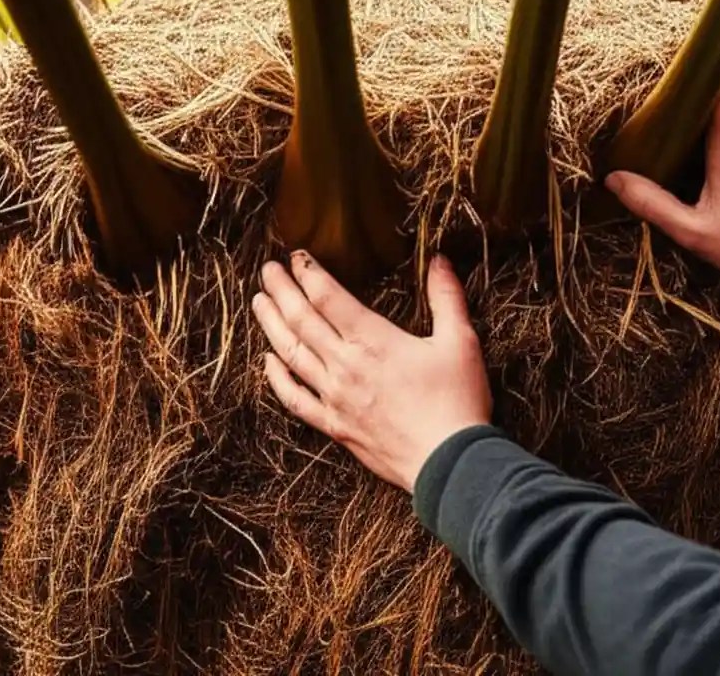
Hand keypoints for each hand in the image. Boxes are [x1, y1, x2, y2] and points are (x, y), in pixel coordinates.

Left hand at [253, 252, 492, 492]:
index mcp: (373, 340)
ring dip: (271, 324)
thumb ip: (447, 297)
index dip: (308, 272)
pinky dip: (277, 378)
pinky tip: (268, 361)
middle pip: (301, 319)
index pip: (328, 296)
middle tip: (268, 270)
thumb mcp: (460, 341)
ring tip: (259, 302)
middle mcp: (345, 365)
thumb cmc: (457, 401)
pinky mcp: (334, 425)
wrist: (449, 463)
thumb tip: (439, 260)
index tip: (296, 256)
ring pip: (291, 353)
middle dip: (282, 290)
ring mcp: (335, 397)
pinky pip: (295, 399)